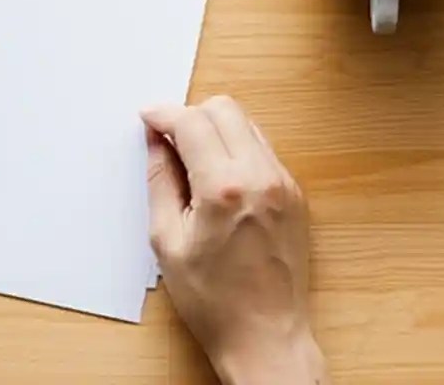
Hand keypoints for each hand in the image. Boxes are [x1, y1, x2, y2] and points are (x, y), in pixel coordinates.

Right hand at [143, 96, 325, 384]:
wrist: (266, 336)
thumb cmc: (213, 300)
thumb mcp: (167, 240)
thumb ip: (160, 181)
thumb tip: (154, 140)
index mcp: (224, 188)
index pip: (191, 122)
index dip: (163, 114)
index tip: (148, 118)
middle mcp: (261, 177)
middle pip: (225, 109)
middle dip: (191, 115)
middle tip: (169, 140)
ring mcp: (284, 184)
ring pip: (248, 124)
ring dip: (217, 130)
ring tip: (193, 163)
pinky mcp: (296, 195)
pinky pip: (264, 151)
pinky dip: (238, 150)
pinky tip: (220, 180)